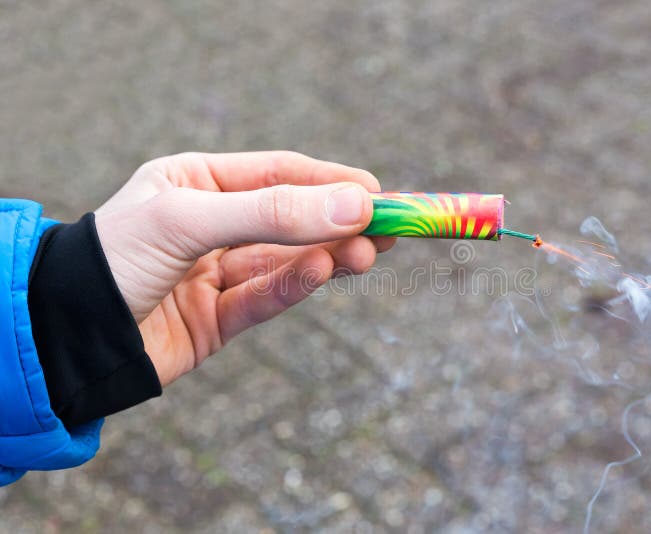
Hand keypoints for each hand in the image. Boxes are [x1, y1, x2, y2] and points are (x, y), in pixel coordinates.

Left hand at [94, 151, 394, 385]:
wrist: (66, 338)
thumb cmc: (114, 258)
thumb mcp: (190, 220)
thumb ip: (272, 212)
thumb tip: (355, 204)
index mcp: (197, 182)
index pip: (278, 173)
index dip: (330, 181)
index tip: (377, 193)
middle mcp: (211, 224)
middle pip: (291, 219)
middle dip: (338, 223)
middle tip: (387, 230)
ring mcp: (216, 273)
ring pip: (285, 260)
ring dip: (327, 256)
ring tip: (366, 255)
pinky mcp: (219, 319)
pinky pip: (266, 297)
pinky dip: (296, 286)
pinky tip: (323, 273)